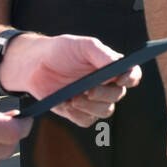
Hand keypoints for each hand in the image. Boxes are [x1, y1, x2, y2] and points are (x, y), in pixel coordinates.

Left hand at [0, 33, 139, 127]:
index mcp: (111, 67)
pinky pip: (86, 121)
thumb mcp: (82, 46)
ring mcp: (93, 100)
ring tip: (73, 98)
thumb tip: (118, 66)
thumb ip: (102, 54)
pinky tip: (66, 104)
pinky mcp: (78, 112)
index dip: (131, 78)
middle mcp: (106, 85)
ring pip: (105, 111)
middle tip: (89, 90)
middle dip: (104, 94)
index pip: (132, 75)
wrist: (34, 65)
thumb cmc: (60, 51)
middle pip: (118, 96)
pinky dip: (77, 115)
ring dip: (91, 107)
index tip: (120, 79)